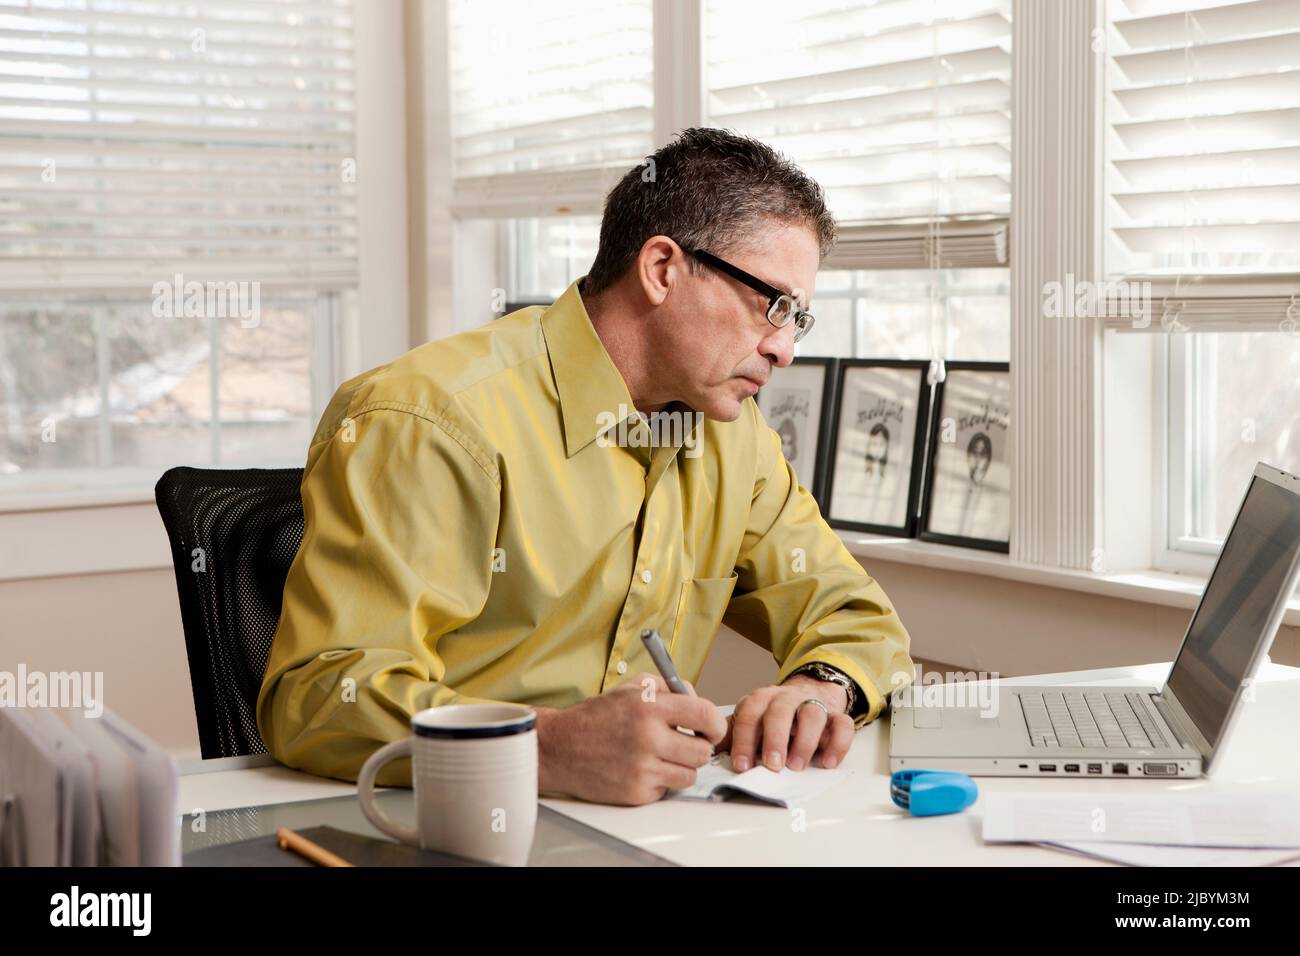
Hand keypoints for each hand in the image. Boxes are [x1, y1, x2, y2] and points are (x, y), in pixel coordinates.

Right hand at [535, 673, 727, 805]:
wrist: (560, 747)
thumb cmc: (597, 716)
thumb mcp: (632, 688)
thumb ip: (668, 687)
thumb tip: (698, 698)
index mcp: (650, 707)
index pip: (705, 715)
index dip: (715, 724)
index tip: (711, 728)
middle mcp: (648, 738)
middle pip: (703, 751)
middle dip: (697, 747)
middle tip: (684, 743)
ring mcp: (642, 768)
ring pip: (689, 775)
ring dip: (681, 767)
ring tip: (661, 756)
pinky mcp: (636, 793)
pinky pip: (667, 790)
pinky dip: (660, 782)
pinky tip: (641, 769)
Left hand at [718, 674, 853, 772]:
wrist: (809, 691)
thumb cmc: (774, 715)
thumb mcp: (750, 720)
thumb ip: (732, 734)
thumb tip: (706, 751)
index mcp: (761, 699)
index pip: (749, 714)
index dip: (744, 740)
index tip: (742, 765)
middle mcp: (786, 698)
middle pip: (780, 711)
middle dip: (775, 739)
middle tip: (772, 765)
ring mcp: (813, 704)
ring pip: (812, 714)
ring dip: (805, 741)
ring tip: (797, 766)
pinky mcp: (836, 714)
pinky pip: (843, 724)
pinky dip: (838, 743)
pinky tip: (828, 762)